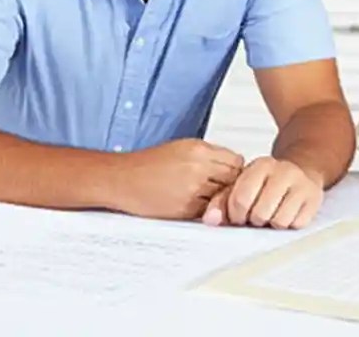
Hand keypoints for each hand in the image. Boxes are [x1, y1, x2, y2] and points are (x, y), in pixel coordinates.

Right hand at [109, 139, 243, 219]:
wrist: (122, 179)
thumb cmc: (148, 164)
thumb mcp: (182, 148)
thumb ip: (209, 156)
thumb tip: (235, 166)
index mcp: (198, 149)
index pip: (237, 161)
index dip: (235, 169)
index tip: (231, 174)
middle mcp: (197, 168)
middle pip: (234, 179)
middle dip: (231, 185)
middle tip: (223, 189)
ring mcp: (192, 189)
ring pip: (223, 197)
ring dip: (220, 199)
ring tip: (207, 197)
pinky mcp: (185, 209)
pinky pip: (208, 211)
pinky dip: (207, 210)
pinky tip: (196, 205)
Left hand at [201, 156, 323, 228]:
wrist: (302, 172)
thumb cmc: (267, 183)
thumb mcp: (243, 185)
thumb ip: (222, 201)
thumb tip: (210, 220)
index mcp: (260, 165)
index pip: (240, 198)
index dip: (236, 215)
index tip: (239, 216)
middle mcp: (282, 170)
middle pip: (260, 213)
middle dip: (255, 221)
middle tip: (258, 215)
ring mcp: (301, 183)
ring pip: (279, 221)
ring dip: (273, 224)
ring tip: (273, 214)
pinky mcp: (314, 198)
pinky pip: (296, 224)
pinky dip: (290, 225)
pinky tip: (288, 214)